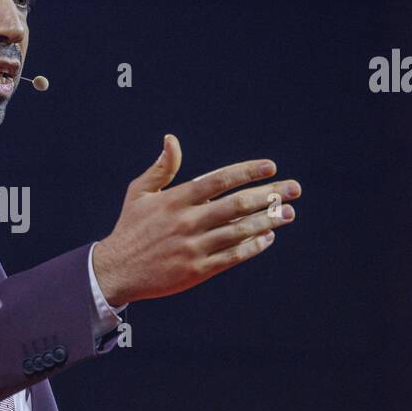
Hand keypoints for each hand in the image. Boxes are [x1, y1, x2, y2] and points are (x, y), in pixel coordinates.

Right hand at [92, 135, 299, 304]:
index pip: (218, 180)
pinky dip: (252, 247)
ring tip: (288, 213)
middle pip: (236, 205)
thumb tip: (171, 140)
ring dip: (267, 220)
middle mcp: (187, 222)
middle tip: (294, 189)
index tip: (270, 167)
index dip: (246, 172)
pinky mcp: (197, 270)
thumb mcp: (139, 193)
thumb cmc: (130, 228)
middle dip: (269, 195)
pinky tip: (268, 237)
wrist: (116, 270)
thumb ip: (161, 169)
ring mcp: (193, 247)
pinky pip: (232, 256)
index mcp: (175, 200)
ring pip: (239, 231)